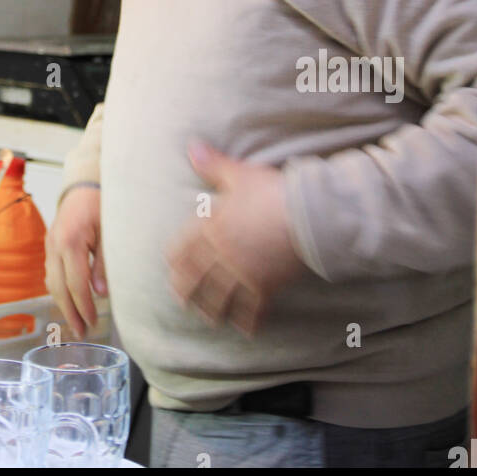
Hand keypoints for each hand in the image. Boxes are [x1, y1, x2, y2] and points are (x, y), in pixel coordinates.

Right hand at [45, 186, 106, 338]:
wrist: (83, 184)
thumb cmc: (99, 204)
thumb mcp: (108, 232)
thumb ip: (103, 263)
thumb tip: (100, 293)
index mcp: (70, 241)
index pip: (75, 283)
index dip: (84, 306)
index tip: (92, 322)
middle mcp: (55, 244)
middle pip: (58, 287)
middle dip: (69, 312)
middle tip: (81, 332)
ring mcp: (49, 244)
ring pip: (51, 282)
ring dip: (62, 304)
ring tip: (75, 322)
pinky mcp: (50, 244)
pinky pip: (50, 273)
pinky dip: (58, 289)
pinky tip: (68, 300)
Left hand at [166, 141, 305, 336]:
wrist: (307, 215)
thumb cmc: (271, 192)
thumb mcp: (239, 174)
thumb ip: (212, 164)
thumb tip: (192, 146)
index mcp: (211, 227)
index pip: (183, 248)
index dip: (174, 260)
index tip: (169, 268)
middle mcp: (222, 254)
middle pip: (196, 277)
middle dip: (186, 290)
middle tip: (180, 300)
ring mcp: (243, 273)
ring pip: (220, 297)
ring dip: (211, 309)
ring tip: (207, 318)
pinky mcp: (266, 286)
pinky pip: (253, 308)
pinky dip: (248, 320)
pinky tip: (245, 329)